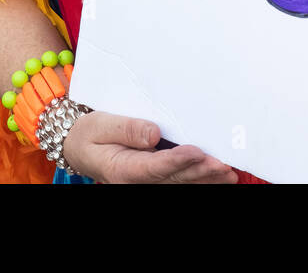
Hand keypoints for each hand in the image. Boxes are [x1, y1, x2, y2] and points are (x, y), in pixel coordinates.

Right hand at [61, 111, 236, 183]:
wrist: (79, 146)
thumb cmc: (90, 134)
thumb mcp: (101, 125)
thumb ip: (127, 129)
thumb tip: (153, 133)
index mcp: (122, 169)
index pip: (154, 167)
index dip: (177, 161)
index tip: (196, 152)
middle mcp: (137, 180)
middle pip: (173, 178)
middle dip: (200, 171)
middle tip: (222, 164)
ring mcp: (147, 181)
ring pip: (180, 182)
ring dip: (205, 178)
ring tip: (228, 172)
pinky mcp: (155, 176)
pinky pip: (179, 179)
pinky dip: (199, 178)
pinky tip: (218, 174)